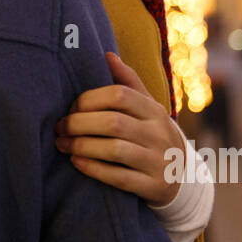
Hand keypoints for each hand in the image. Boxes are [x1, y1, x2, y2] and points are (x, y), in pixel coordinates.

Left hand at [54, 52, 186, 205]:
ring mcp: (158, 161)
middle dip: (79, 124)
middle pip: (113, 122)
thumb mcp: (147, 108)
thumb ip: (128, 82)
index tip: (71, 108)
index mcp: (154, 110)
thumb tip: (107, 55)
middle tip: (59, 128)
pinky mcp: (153, 186)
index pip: (119, 95)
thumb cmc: (152, 135)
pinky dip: (93, 168)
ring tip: (62, 145)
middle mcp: (159, 133)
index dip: (89, 99)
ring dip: (81, 146)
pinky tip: (76, 162)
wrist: (182, 177)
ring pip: (114, 150)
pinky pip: (118, 177)